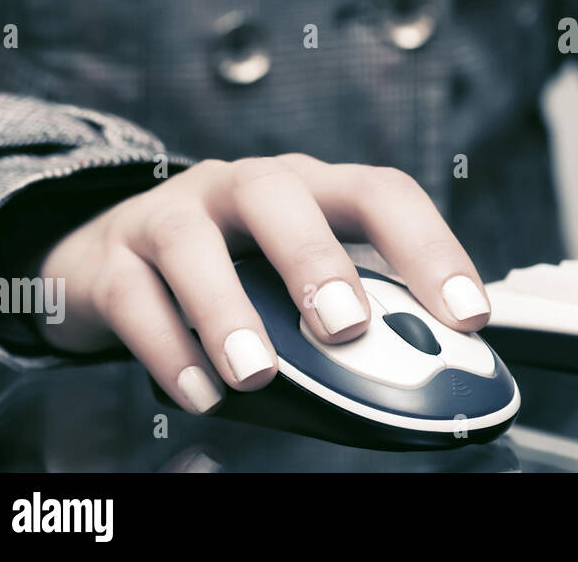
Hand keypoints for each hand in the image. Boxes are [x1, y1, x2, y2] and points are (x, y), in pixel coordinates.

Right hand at [36, 154, 489, 414]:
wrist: (114, 253)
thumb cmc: (235, 264)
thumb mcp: (297, 269)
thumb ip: (355, 302)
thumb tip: (427, 364)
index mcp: (312, 186)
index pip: (381, 193)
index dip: (429, 246)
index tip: (467, 314)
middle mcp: (244, 187)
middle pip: (281, 195)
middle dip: (318, 260)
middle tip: (346, 328)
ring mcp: (172, 214)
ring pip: (193, 243)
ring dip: (228, 312)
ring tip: (256, 376)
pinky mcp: (109, 258)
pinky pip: (131, 295)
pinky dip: (165, 348)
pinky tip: (197, 392)